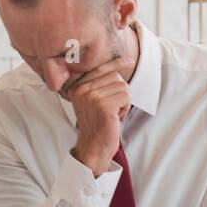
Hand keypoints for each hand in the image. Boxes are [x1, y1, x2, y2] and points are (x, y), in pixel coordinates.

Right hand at [66, 57, 132, 176]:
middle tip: (111, 107)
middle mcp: (82, 90)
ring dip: (123, 101)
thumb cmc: (96, 124)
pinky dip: (125, 108)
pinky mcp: (104, 106)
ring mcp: (92, 97)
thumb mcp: (91, 101)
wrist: (93, 146)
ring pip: (123, 87)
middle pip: (115, 76)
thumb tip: (118, 67)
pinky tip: (115, 117)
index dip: (116, 64)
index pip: (100, 69)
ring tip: (113, 113)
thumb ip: (98, 84)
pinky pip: (126, 97)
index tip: (129, 60)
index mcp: (77, 87)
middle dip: (120, 92)